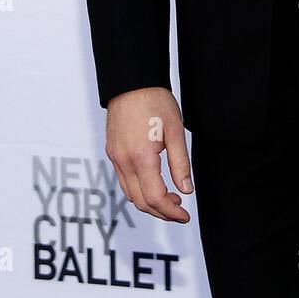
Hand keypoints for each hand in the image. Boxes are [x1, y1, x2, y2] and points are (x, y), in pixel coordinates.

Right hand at [105, 86, 192, 222]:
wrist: (131, 82)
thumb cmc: (155, 101)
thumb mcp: (176, 131)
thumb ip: (180, 163)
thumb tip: (186, 190)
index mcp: (141, 157)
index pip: (155, 198)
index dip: (171, 212)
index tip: (185, 215)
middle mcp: (124, 161)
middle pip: (140, 201)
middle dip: (161, 212)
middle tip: (179, 211)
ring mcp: (115, 157)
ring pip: (129, 194)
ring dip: (149, 202)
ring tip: (170, 197)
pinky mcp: (112, 152)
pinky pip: (123, 180)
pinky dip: (138, 190)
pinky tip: (153, 183)